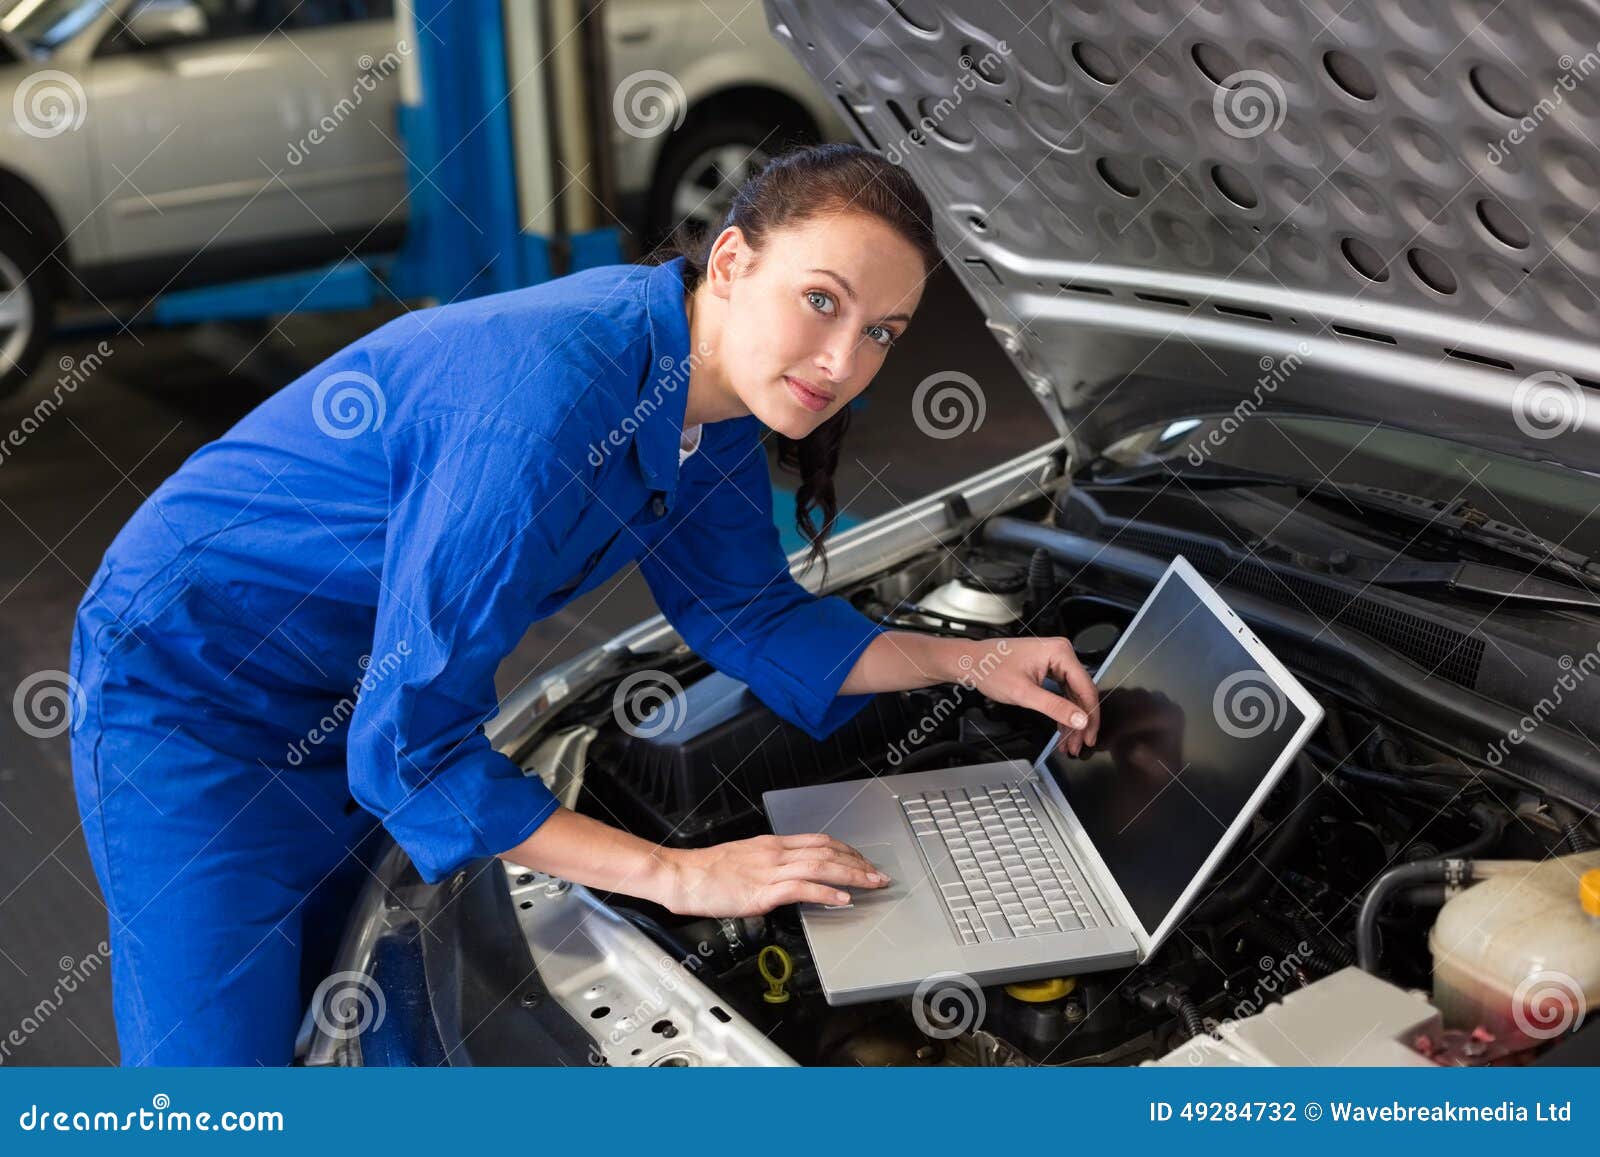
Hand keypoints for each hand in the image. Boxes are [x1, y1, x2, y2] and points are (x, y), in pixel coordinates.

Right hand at [657, 833, 888, 916]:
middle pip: (828, 852)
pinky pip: (802, 889)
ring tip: (871, 884)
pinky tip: (842, 900)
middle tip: (878, 874)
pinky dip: (826, 893)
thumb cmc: (707, 871)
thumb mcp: (744, 860)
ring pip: (821, 867)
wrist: (682, 875)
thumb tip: (787, 876)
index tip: (862, 860)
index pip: (820, 841)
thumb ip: (768, 865)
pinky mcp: (763, 892)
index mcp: (772, 845)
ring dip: (852, 876)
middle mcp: (776, 853)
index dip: (846, 850)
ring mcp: (770, 871)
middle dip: (858, 863)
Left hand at [953, 636, 1099, 755]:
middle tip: (1078, 744)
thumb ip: (1054, 707)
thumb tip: (1080, 719)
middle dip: (1080, 722)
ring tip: (1069, 743)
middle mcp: (1061, 653)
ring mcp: (1055, 661)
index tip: (1089, 736)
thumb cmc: (990, 669)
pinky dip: (1062, 712)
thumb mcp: (1024, 693)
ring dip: (1071, 720)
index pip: (1086, 688)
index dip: (1090, 716)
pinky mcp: (1048, 669)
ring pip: (1072, 696)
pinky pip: (1062, 693)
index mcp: (1060, 652)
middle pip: (1081, 694)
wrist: (970, 662)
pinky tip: (1062, 729)